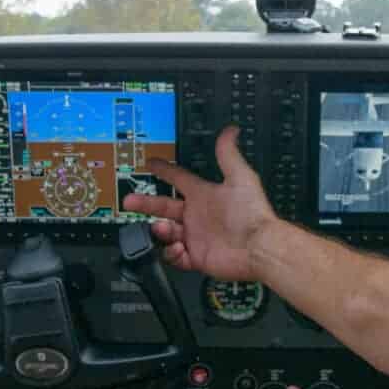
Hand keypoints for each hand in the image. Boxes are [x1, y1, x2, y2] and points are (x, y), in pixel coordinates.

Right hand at [121, 126, 275, 281]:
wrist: (258, 246)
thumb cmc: (252, 213)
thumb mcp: (240, 178)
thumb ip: (228, 155)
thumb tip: (231, 130)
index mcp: (204, 195)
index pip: (179, 178)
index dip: (164, 170)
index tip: (151, 163)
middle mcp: (197, 215)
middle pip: (164, 206)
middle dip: (146, 203)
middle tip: (130, 201)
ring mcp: (196, 237)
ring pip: (167, 232)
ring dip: (160, 229)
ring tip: (164, 228)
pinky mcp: (197, 257)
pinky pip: (176, 256)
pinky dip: (172, 253)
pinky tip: (178, 248)